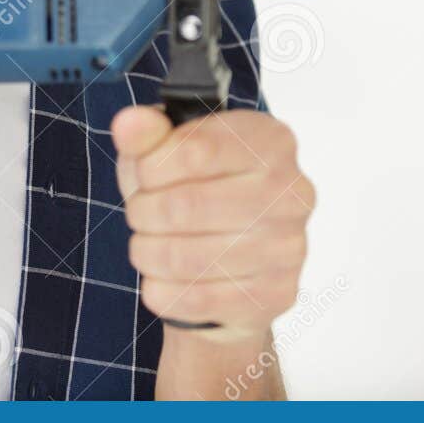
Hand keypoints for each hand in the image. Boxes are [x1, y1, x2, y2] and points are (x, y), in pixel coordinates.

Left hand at [111, 105, 313, 337]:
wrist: (227, 253)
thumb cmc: (195, 187)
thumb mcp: (164, 150)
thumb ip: (147, 133)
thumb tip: (130, 124)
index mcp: (270, 141)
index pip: (196, 150)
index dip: (150, 167)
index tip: (142, 175)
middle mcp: (293, 192)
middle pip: (185, 206)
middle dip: (143, 212)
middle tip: (139, 213)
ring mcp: (290, 247)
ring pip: (186, 258)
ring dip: (147, 252)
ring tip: (146, 244)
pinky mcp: (277, 294)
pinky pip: (197, 298)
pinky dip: (162, 290)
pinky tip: (162, 277)